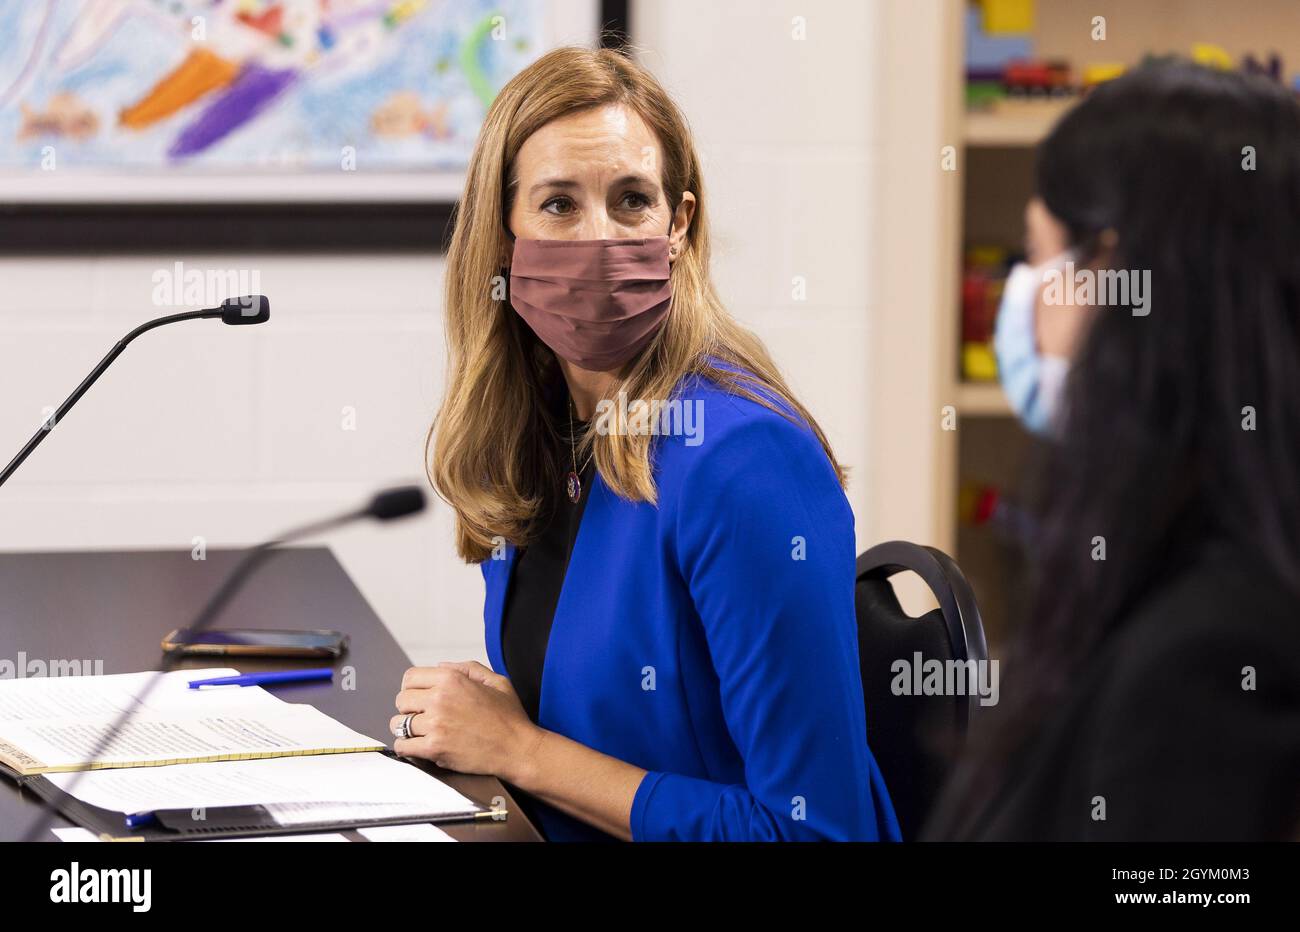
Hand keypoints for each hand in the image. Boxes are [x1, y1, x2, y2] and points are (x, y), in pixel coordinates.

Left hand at [390, 661, 542, 781]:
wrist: (518, 749)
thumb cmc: (510, 717)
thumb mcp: (495, 681)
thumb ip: (466, 668)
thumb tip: (439, 665)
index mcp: (451, 679)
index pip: (410, 677)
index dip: (413, 688)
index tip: (419, 698)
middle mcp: (440, 698)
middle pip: (401, 700)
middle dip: (410, 708)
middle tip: (423, 717)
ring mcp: (435, 724)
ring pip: (398, 724)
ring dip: (407, 729)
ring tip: (422, 733)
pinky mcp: (434, 748)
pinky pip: (403, 746)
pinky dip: (407, 748)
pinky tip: (419, 747)